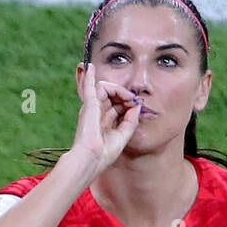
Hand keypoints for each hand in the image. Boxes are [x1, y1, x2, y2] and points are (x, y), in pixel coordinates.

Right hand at [68, 61, 142, 176]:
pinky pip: (89, 86)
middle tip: (134, 101)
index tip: (138, 107)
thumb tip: (137, 104)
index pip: (117, 105)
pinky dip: (89, 76)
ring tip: (127, 97)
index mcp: (103, 122)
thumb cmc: (104, 153)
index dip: (128, 103)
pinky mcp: (88, 105)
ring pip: (106, 89)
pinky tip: (90, 67)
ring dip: (119, 90)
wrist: (91, 159)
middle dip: (125, 96)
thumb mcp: (124, 134)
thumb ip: (131, 119)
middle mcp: (96, 113)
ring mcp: (91, 108)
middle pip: (113, 96)